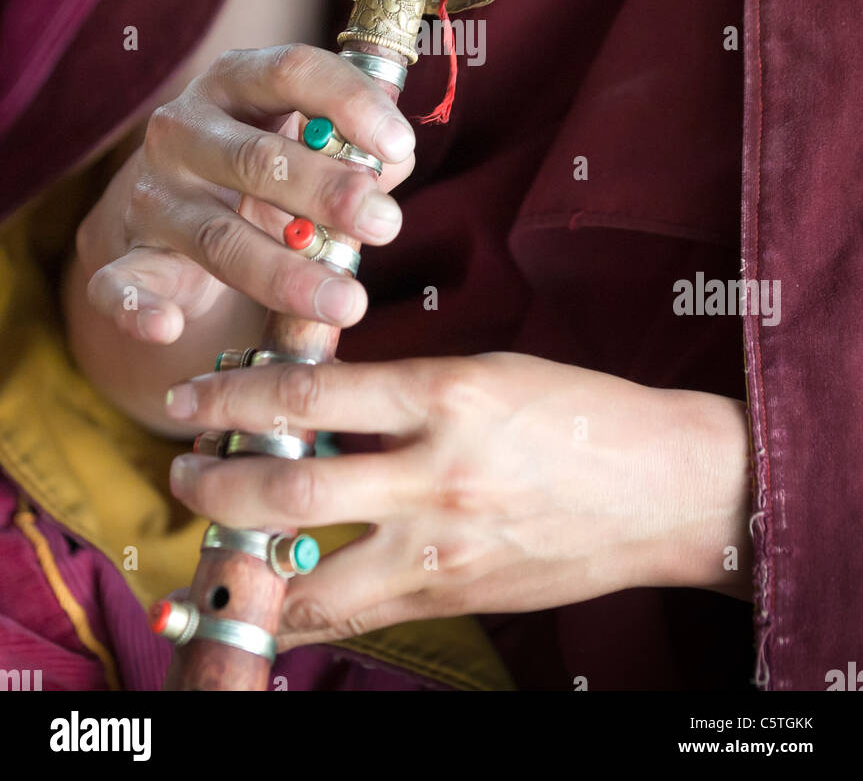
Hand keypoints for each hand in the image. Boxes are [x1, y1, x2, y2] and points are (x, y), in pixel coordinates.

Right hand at [76, 45, 415, 342]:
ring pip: (217, 235)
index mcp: (236, 82)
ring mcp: (153, 193)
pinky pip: (122, 282)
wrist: (172, 211)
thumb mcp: (309, 142)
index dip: (348, 102)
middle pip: (257, 158)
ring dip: (284, 272)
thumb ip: (358, 148)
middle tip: (387, 225)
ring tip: (346, 302)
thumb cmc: (265, 168)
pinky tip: (168, 326)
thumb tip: (394, 158)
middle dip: (327, 193)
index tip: (400, 143)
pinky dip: (139, 306)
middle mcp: (184, 128)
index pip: (292, 72)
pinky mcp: (126, 254)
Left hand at [164, 352, 752, 647]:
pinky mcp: (456, 598)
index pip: (312, 393)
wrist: (662, 489)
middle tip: (185, 469)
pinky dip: (309, 604)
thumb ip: (402, 392)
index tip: (196, 396)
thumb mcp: (487, 373)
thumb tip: (318, 405)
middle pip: (294, 486)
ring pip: (314, 575)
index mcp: (447, 394)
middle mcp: (437, 473)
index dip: (238, 395)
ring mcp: (445, 547)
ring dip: (249, 561)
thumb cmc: (579, 414)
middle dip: (220, 483)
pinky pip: (361, 613)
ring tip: (217, 543)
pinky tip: (282, 591)